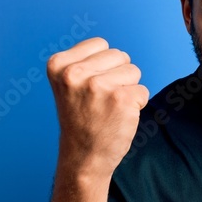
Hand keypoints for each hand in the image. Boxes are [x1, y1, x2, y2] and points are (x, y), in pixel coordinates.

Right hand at [46, 37, 149, 174]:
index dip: (102, 66)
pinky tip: (118, 118)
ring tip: (109, 108)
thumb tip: (119, 54)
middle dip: (117, 76)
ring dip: (127, 89)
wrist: (83, 157)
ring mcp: (98, 86)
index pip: (101, 44)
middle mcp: (75, 73)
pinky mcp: (121, 100)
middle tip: (100, 101)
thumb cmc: (81, 119)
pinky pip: (142, 91)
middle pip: (120, 55)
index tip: (88, 88)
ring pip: (133, 71)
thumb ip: (86, 62)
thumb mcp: (68, 84)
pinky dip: (136, 105)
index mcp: (59, 65)